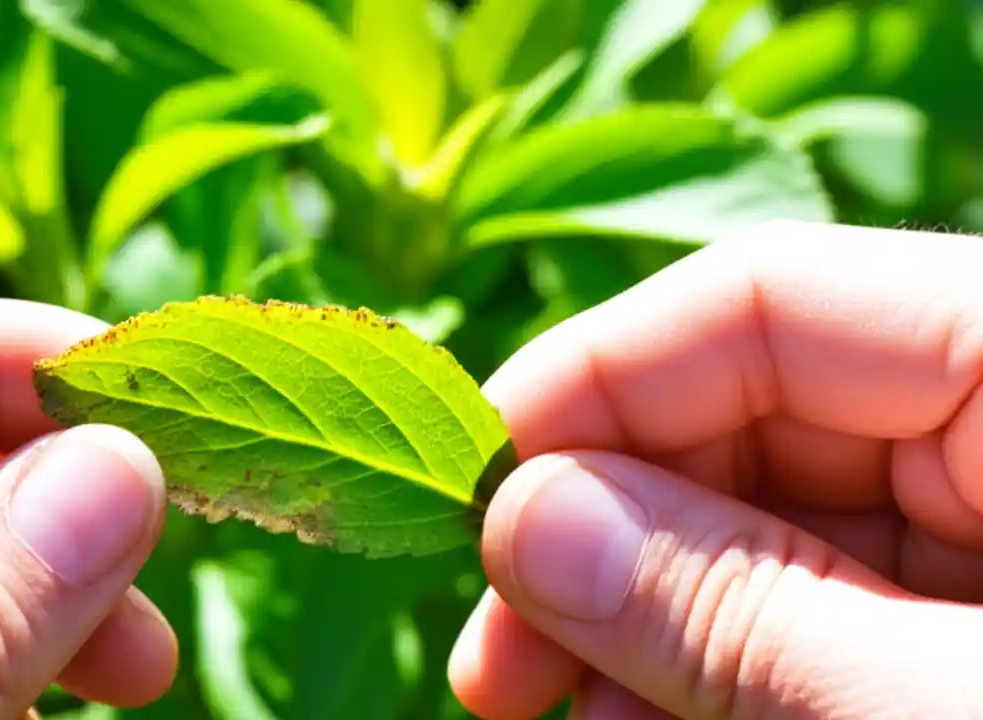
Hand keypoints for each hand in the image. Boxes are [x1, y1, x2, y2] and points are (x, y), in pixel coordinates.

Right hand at [449, 221, 982, 718]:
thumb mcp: (925, 703)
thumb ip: (731, 603)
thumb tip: (523, 520)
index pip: (765, 297)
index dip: (590, 378)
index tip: (468, 486)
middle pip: (750, 419)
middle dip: (603, 537)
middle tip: (498, 655)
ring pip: (772, 525)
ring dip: (644, 618)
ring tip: (568, 712)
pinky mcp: (979, 619)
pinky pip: (827, 609)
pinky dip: (725, 663)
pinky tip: (641, 718)